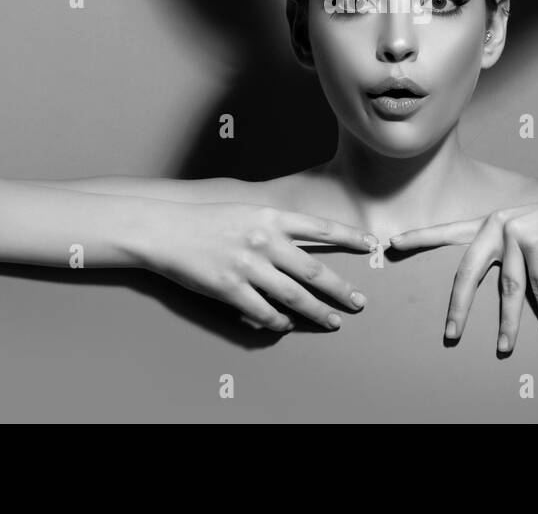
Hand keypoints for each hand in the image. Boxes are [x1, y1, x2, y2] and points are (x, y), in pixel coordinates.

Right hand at [127, 200, 376, 332]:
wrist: (166, 230)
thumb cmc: (206, 220)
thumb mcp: (246, 210)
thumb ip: (275, 225)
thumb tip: (301, 245)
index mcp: (271, 218)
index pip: (320, 227)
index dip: (349, 237)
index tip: (371, 245)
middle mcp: (265, 241)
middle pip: (314, 271)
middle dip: (341, 288)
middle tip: (359, 302)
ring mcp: (248, 267)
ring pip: (294, 296)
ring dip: (317, 312)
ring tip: (333, 321)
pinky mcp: (230, 289)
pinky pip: (262, 312)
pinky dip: (278, 322)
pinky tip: (286, 326)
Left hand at [388, 194, 537, 353]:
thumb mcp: (523, 234)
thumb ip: (501, 251)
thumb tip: (480, 281)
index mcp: (488, 223)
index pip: (448, 232)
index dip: (420, 238)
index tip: (392, 244)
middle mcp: (497, 225)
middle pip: (468, 273)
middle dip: (458, 307)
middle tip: (450, 334)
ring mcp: (518, 233)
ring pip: (508, 290)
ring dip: (508, 324)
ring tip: (504, 348)